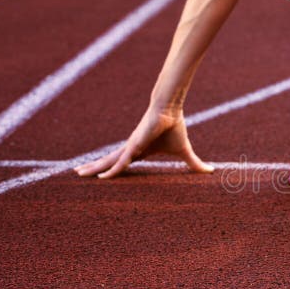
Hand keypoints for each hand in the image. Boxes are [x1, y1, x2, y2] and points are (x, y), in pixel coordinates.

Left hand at [74, 108, 213, 178]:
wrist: (170, 111)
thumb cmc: (175, 128)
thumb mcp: (185, 151)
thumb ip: (194, 164)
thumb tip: (212, 171)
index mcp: (140, 151)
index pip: (122, 163)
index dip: (112, 168)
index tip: (101, 175)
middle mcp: (130, 149)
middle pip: (108, 161)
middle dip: (93, 167)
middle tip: (78, 174)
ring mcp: (129, 148)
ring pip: (108, 162)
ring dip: (93, 168)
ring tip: (78, 174)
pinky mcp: (132, 146)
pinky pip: (120, 162)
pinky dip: (111, 170)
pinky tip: (102, 177)